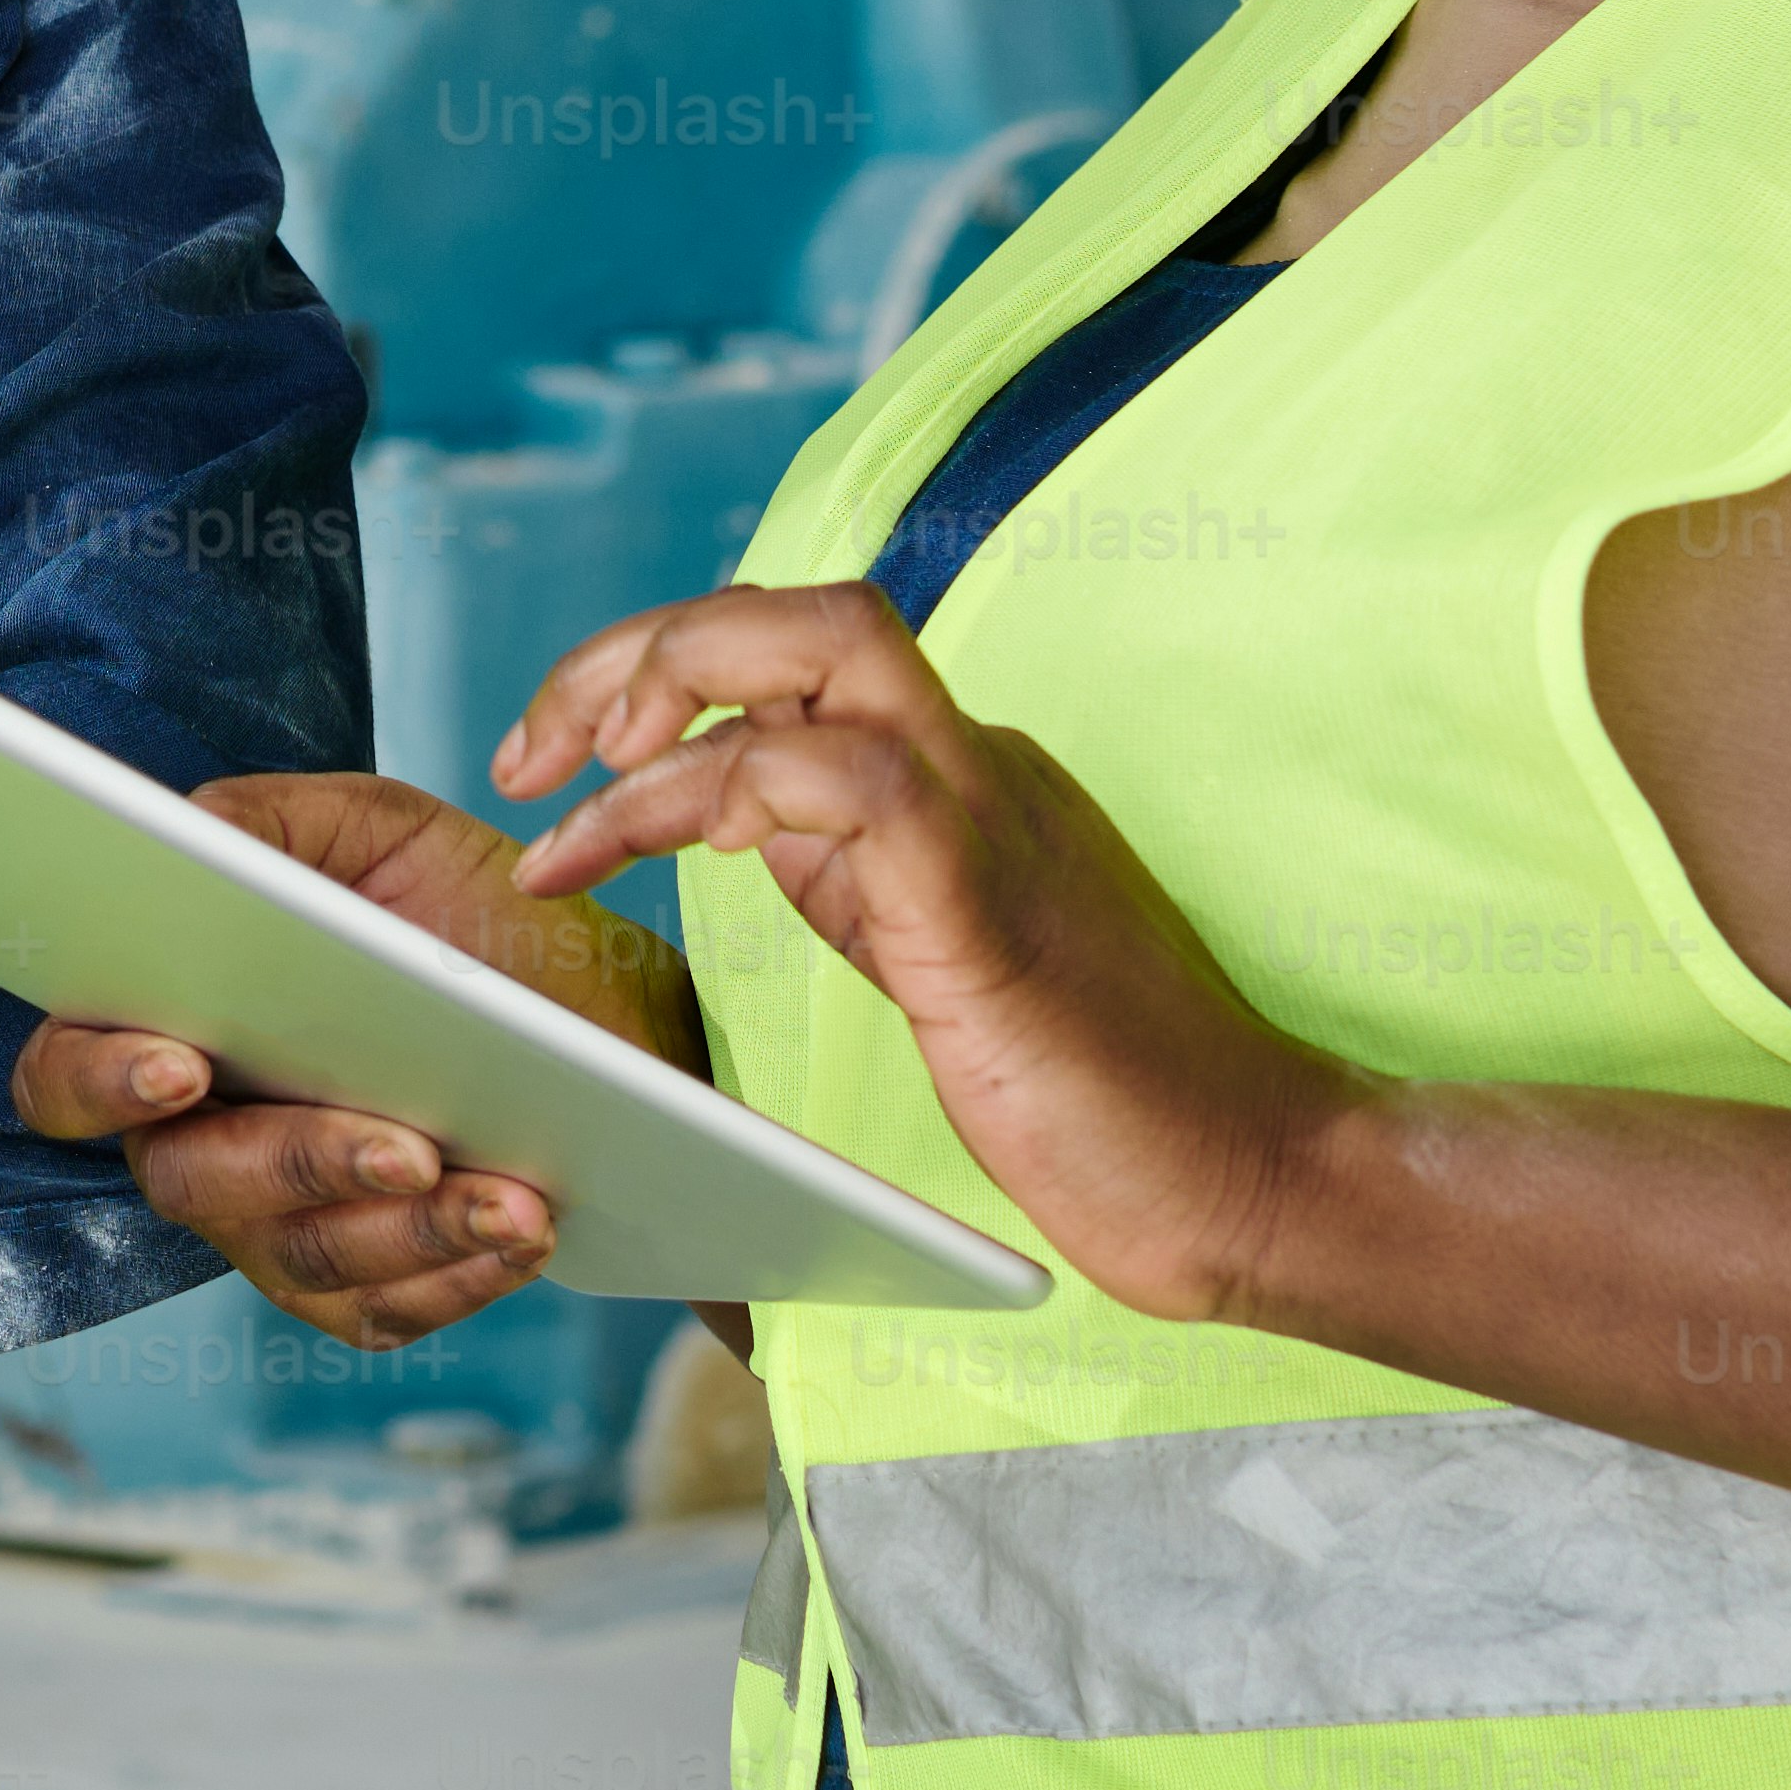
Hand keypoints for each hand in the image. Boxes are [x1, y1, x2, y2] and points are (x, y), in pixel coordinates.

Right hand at [10, 776, 699, 1352]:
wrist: (604, 1011)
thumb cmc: (472, 917)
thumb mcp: (385, 835)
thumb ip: (271, 824)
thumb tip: (192, 835)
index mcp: (175, 1025)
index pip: (69, 1073)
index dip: (99, 1079)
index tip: (184, 1065)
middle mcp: (203, 1137)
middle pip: (191, 1180)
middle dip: (300, 1163)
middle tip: (407, 1148)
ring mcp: (276, 1223)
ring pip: (300, 1257)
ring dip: (407, 1232)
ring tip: (510, 1199)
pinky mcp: (359, 1288)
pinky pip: (379, 1311)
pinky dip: (453, 1281)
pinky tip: (518, 1233)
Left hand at [490, 584, 1351, 1327]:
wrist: (1256, 1178)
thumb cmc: (1102, 1096)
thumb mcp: (932, 953)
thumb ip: (845, 869)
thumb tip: (731, 813)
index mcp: (955, 779)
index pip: (790, 656)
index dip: (657, 678)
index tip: (556, 763)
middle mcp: (973, 765)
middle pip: (793, 611)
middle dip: (637, 649)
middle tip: (534, 752)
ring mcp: (990, 816)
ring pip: (820, 647)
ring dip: (661, 705)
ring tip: (568, 807)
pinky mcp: (984, 902)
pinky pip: (846, 779)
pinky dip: (731, 790)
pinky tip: (669, 856)